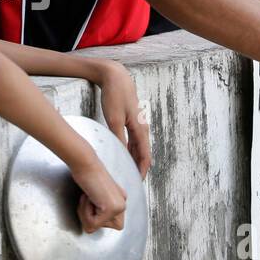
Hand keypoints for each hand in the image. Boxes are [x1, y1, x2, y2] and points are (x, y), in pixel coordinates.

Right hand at [69, 156, 127, 232]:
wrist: (85, 162)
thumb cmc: (86, 174)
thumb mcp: (95, 194)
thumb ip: (100, 208)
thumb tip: (93, 226)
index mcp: (121, 200)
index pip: (110, 223)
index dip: (96, 215)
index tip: (91, 199)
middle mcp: (122, 204)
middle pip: (106, 228)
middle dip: (92, 218)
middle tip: (89, 200)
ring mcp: (118, 207)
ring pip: (96, 227)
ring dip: (85, 214)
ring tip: (87, 197)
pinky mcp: (111, 209)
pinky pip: (91, 223)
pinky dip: (84, 211)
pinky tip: (87, 197)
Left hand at [93, 61, 151, 177]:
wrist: (115, 76)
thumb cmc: (115, 96)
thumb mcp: (113, 118)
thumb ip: (118, 137)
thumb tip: (121, 155)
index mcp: (140, 129)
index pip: (145, 156)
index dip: (142, 171)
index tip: (137, 183)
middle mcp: (142, 127)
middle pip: (143, 154)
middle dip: (139, 168)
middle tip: (131, 182)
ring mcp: (138, 123)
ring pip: (138, 147)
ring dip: (135, 160)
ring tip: (127, 172)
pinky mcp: (131, 120)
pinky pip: (133, 140)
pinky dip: (130, 150)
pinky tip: (123, 155)